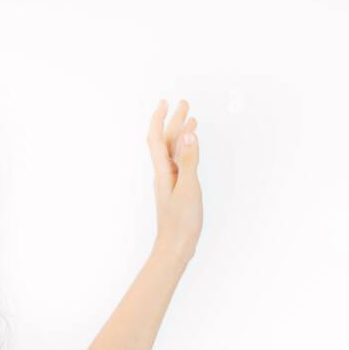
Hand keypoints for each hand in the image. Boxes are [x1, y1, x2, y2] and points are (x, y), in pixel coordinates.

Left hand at [146, 98, 202, 265]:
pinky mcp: (177, 190)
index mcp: (163, 172)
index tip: (166, 102)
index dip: (159, 119)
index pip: (156, 139)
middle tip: (184, 103)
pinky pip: (180, 163)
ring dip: (180, 134)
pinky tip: (191, 149)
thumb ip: (189, 160)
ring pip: (173, 152)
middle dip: (173, 121)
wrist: (175, 247)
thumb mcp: (189, 188)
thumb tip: (188, 133)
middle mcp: (164, 174)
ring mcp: (170, 182)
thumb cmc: (181, 222)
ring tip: (191, 119)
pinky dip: (186, 150)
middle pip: (165, 142)